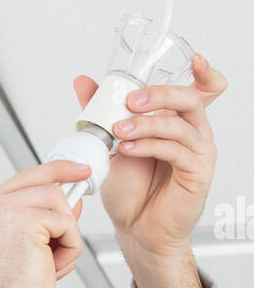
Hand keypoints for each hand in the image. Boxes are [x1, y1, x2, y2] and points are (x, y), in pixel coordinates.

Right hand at [0, 159, 88, 287]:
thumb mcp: (25, 249)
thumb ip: (42, 219)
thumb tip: (71, 200)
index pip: (20, 179)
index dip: (52, 172)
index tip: (76, 170)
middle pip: (42, 183)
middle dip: (68, 193)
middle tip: (84, 188)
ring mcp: (2, 212)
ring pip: (57, 200)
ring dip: (65, 233)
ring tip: (51, 261)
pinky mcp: (25, 221)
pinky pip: (67, 223)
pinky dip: (69, 247)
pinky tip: (52, 267)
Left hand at [72, 53, 227, 260]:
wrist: (135, 228)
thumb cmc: (130, 189)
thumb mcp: (111, 142)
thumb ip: (100, 110)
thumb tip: (83, 82)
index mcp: (179, 120)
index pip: (205, 89)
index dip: (205, 72)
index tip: (193, 59)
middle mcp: (195, 132)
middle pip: (189, 98)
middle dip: (158, 95)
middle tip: (130, 101)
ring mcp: (200, 152)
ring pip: (179, 123)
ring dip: (145, 124)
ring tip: (118, 132)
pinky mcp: (198, 172)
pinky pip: (176, 150)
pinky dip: (149, 146)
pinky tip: (127, 150)